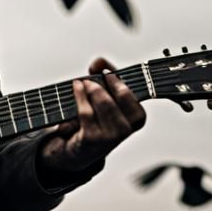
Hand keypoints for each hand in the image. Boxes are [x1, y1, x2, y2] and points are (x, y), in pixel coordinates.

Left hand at [38, 57, 145, 174]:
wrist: (77, 148)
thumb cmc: (94, 118)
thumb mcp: (103, 94)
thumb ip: (104, 73)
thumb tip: (98, 62)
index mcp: (134, 120)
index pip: (135, 101)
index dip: (122, 85)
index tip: (107, 74)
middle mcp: (125, 130)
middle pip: (120, 98)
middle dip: (105, 84)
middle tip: (91, 79)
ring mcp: (110, 137)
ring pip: (104, 104)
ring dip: (91, 89)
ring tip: (82, 83)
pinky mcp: (92, 139)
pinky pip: (87, 111)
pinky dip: (80, 96)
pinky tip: (76, 88)